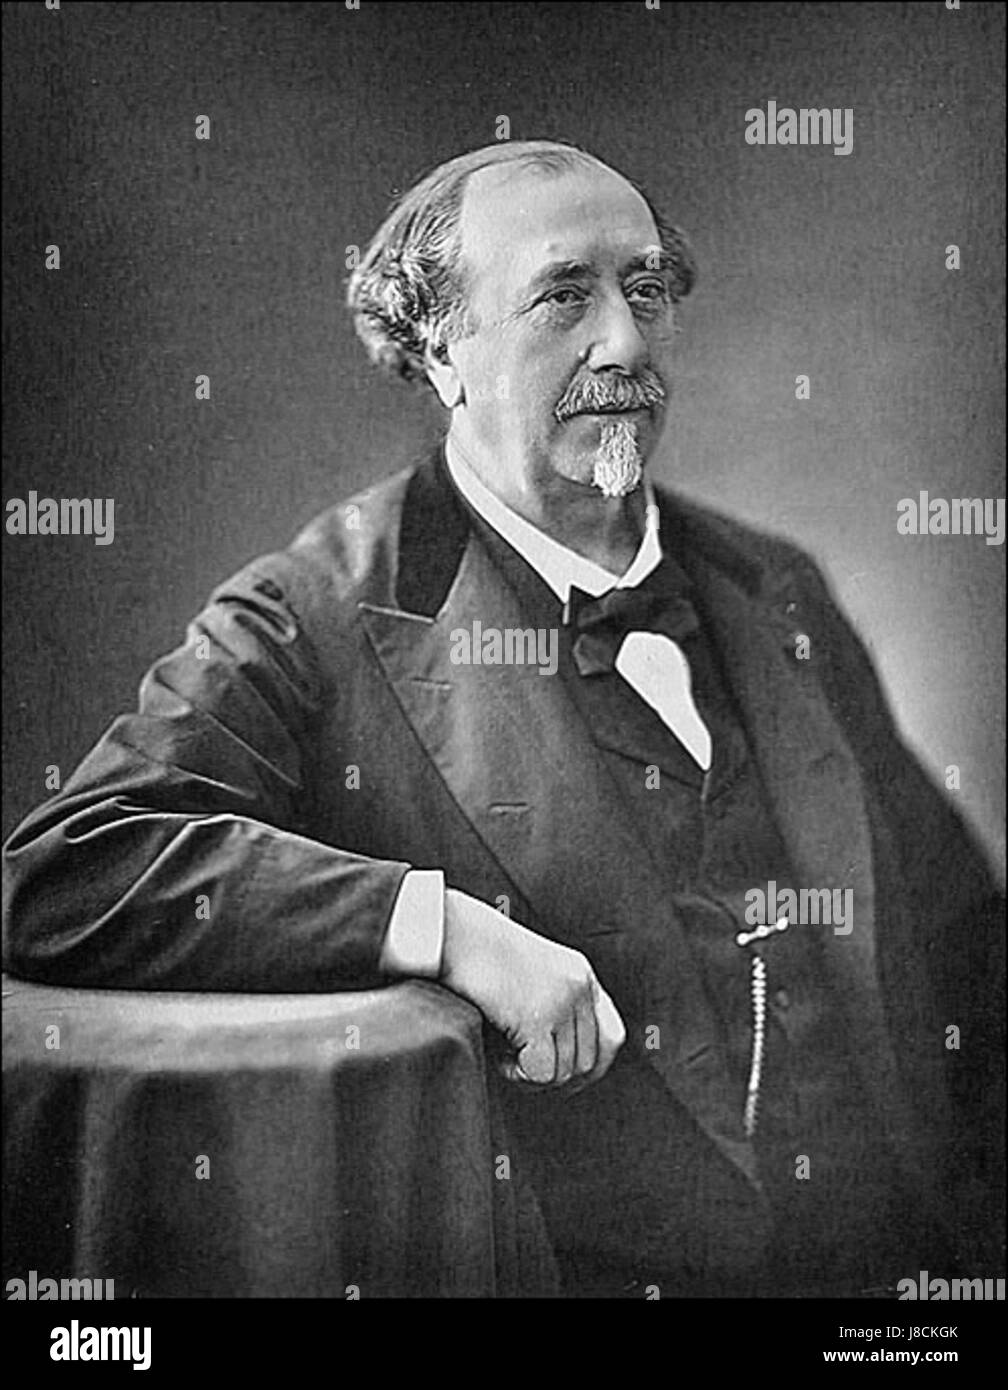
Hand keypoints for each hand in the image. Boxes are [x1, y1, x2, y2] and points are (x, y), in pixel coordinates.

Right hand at [440, 888, 625, 1091]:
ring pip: (564, 1073)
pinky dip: (519, 1075)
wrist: (453, 933)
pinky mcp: (537, 1018)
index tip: (565, 1076)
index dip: (593, 1065)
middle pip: (589, 1062)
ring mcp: (561, 1002)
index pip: (612, 1036)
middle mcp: (579, 987)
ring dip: (533, 1075)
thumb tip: (564, 1063)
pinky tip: (500, 1056)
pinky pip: (541, 1073)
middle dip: (556, 1077)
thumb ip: (555, 1001)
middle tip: (523, 1067)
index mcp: (581, 975)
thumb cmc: (479, 953)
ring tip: (506, 1054)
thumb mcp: (532, 972)